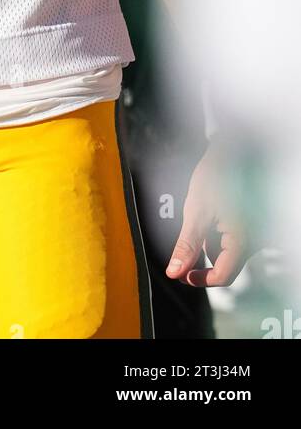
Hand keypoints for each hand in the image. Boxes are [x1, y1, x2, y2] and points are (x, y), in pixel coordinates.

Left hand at [167, 142, 250, 286]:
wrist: (233, 151)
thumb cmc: (217, 176)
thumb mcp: (196, 211)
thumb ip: (187, 246)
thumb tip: (174, 272)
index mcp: (243, 240)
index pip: (223, 276)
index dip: (200, 279)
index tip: (182, 274)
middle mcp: (256, 240)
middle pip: (224, 261)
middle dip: (204, 248)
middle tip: (194, 225)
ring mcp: (256, 233)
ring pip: (227, 250)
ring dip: (212, 238)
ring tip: (208, 210)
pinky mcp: (254, 226)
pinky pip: (234, 239)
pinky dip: (221, 231)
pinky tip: (216, 210)